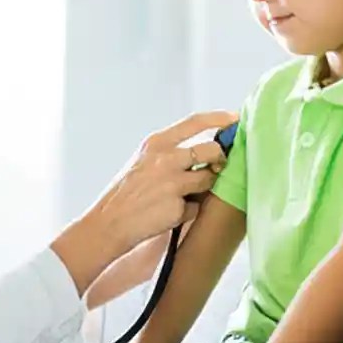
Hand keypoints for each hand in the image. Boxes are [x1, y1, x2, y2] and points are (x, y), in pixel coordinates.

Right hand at [52, 110, 234, 295]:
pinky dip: (187, 211)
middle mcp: (166, 159)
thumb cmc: (126, 193)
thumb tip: (203, 149)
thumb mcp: (142, 161)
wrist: (108, 223)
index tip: (234, 119)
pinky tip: (167, 214)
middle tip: (216, 167)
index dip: (219, 119)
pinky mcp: (178, 207)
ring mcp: (173, 183)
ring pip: (208, 179)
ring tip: (178, 195)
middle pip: (211, 150)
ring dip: (202, 188)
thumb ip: (169, 152)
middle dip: (219, 159)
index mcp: (156, 143)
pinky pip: (195, 207)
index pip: (195, 122)